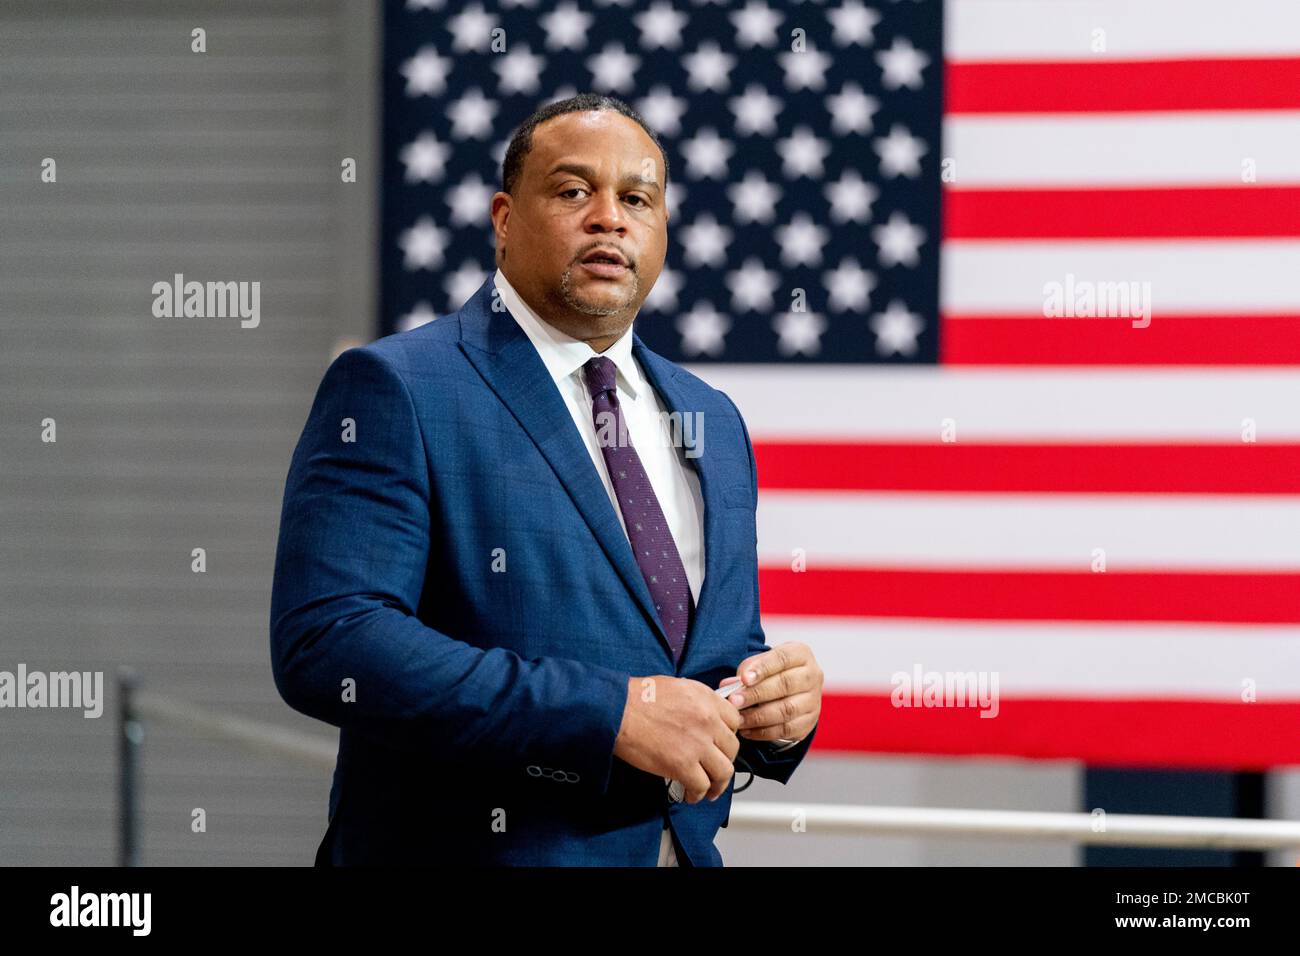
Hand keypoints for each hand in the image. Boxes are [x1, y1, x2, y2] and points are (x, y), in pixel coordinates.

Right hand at [613, 675, 741, 803]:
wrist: (617, 710)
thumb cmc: (638, 697)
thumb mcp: (677, 686)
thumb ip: (697, 701)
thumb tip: (702, 715)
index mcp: (706, 699)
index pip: (735, 721)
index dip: (728, 735)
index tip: (721, 743)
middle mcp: (708, 721)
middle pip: (732, 748)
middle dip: (725, 760)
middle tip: (716, 767)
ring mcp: (698, 744)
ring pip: (723, 771)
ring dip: (718, 784)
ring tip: (710, 789)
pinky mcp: (682, 765)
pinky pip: (701, 786)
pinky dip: (697, 794)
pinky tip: (690, 794)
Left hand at [719, 642, 821, 745]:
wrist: (792, 691)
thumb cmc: (772, 673)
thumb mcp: (761, 664)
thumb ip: (746, 671)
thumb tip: (728, 685)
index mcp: (801, 654)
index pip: (782, 658)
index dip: (763, 668)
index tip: (744, 679)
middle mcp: (812, 676)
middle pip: (785, 684)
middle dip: (756, 694)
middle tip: (734, 701)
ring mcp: (813, 700)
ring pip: (786, 710)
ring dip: (758, 716)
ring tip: (738, 718)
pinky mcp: (809, 721)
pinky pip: (786, 729)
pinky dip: (764, 732)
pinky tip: (747, 730)